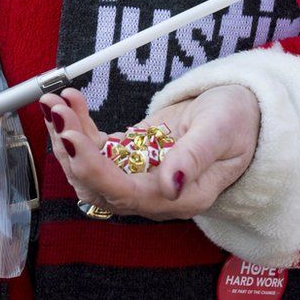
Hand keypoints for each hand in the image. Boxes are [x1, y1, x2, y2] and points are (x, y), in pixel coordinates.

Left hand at [40, 85, 259, 220]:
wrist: (243, 111)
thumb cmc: (241, 121)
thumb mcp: (222, 130)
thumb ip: (195, 157)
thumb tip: (169, 186)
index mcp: (182, 197)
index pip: (126, 193)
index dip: (93, 169)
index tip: (71, 139)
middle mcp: (156, 194)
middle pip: (99, 185)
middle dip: (71, 151)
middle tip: (56, 112)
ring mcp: (140, 175)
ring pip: (91, 169)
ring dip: (67, 138)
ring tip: (55, 104)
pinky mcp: (131, 155)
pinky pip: (97, 149)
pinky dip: (79, 126)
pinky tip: (71, 102)